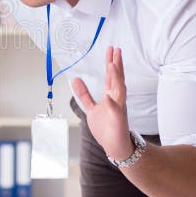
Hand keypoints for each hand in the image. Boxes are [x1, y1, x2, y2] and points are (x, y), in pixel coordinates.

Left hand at [71, 46, 133, 161]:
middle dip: (117, 64)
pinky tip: (108, 96)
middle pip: (117, 79)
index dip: (111, 62)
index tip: (112, 50)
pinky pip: (115, 111)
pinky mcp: (118, 120)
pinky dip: (112, 103)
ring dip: (116, 78)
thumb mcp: (91, 108)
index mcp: (111, 96)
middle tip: (116, 49)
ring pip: (119, 91)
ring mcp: (118, 109)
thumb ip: (84, 95)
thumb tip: (75, 79)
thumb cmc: (106, 128)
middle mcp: (117, 100)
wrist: (115, 146)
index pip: (111, 76)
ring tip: (113, 65)